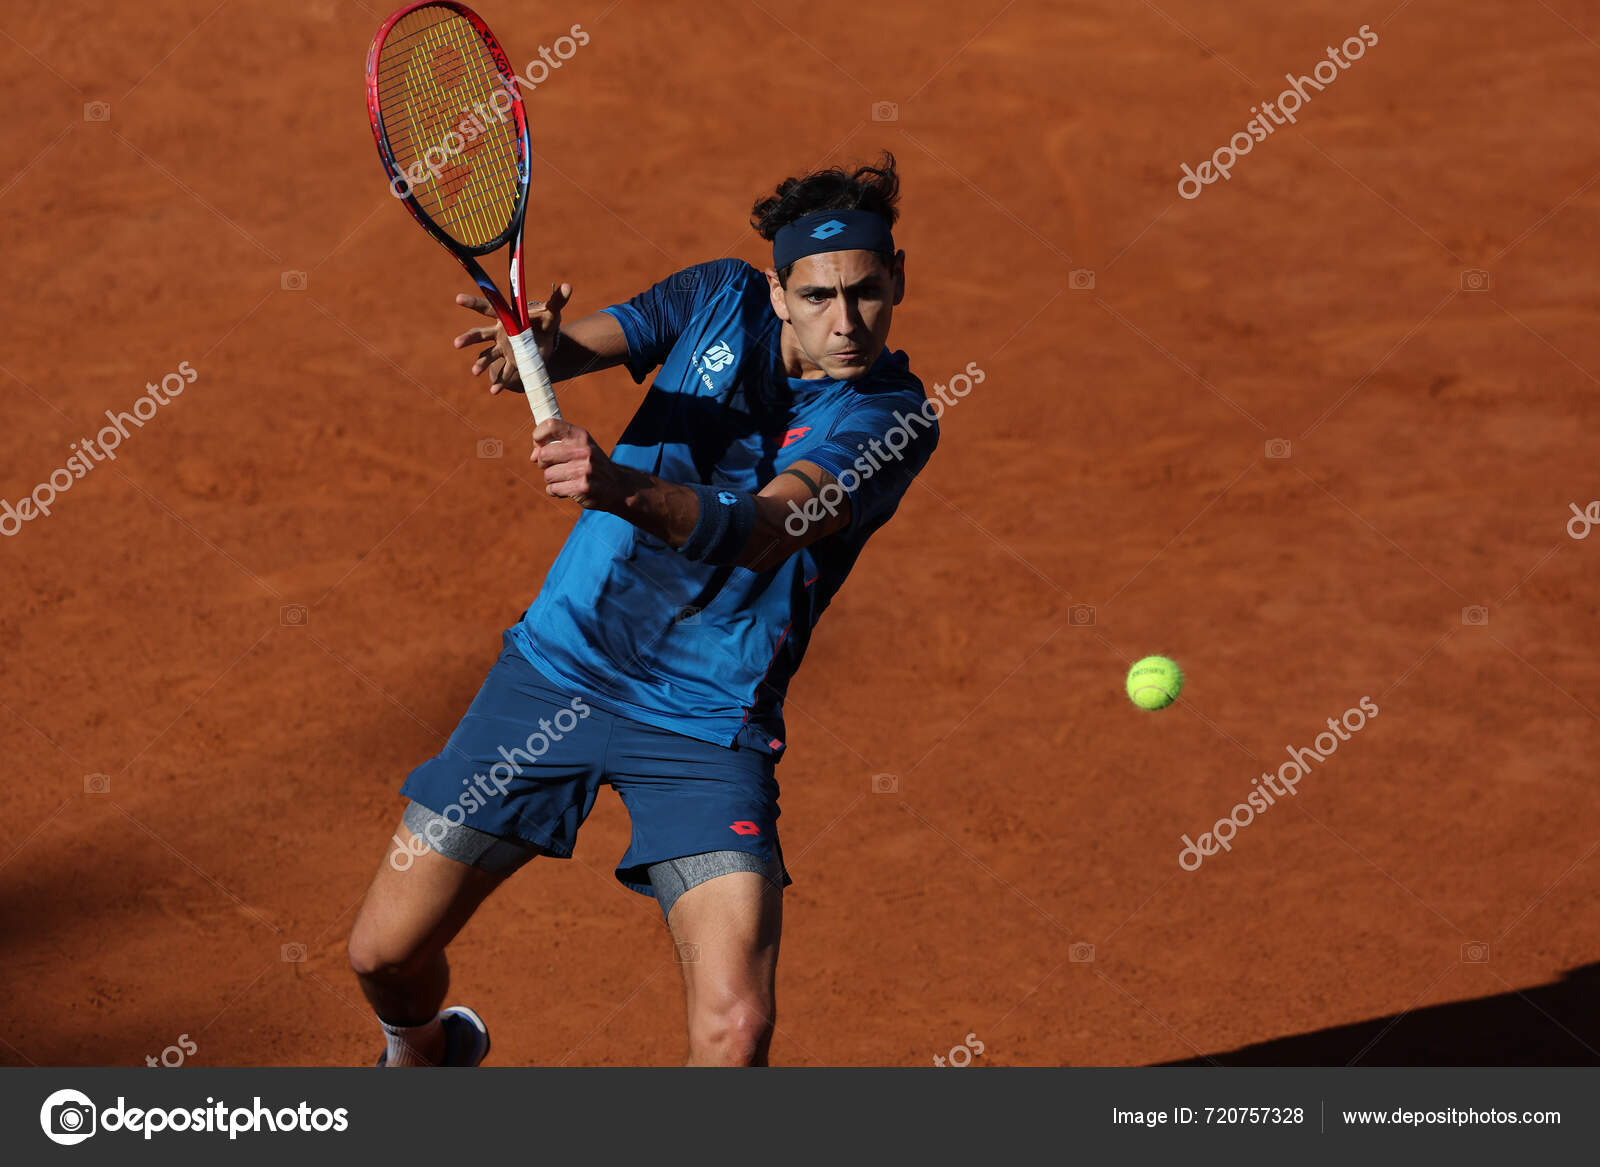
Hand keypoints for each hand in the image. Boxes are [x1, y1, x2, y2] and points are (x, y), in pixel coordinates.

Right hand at [452, 282, 571, 395]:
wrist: (549, 338)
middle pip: (480, 334)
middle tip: (456, 344)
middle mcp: (500, 332)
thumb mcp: (551, 311)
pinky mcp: (512, 361)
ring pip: (488, 355)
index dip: (472, 302)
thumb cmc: (545, 320)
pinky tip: (494, 391)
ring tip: (475, 372)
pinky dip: (500, 382)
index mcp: (506, 317)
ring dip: (481, 363)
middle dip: (468, 339)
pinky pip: (504, 372)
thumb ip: (557, 300)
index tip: (458, 298)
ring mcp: (504, 348)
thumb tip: (569, 286)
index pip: (487, 307)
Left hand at [533, 417, 628, 509]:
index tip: (539, 445)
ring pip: (547, 475)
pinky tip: (570, 489)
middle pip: (544, 454)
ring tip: (567, 479)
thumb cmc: (592, 465)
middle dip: (543, 463)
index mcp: (581, 436)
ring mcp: (583, 470)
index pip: (550, 425)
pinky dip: (556, 491)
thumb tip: (533, 456)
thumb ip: (555, 446)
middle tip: (554, 466)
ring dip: (552, 480)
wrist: (619, 486)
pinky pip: (553, 489)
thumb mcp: (580, 447)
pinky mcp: (582, 488)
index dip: (538, 436)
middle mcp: (583, 450)